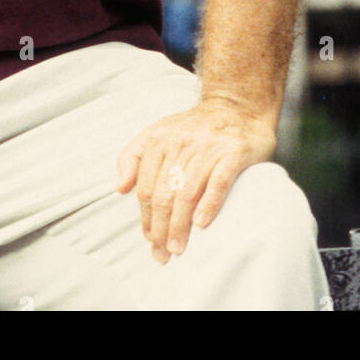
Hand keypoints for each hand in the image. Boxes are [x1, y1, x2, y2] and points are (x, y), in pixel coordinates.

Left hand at [116, 98, 276, 263]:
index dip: (146, 217)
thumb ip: (134, 156)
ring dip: (180, 225)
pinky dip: (209, 203)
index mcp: (161, 139)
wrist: (239, 106)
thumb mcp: (159, 132)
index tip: (149, 240)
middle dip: (160, 228)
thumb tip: (121, 188)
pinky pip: (219, 181)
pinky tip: (201, 224)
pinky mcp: (234, 152)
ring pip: (188, 191)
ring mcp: (209, 147)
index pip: (147, 186)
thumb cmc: (196, 127)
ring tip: (177, 248)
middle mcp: (183, 141)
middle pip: (165, 193)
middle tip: (162, 254)